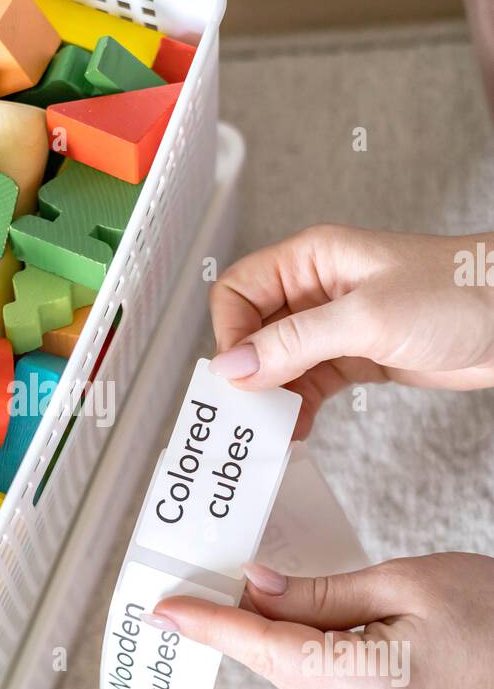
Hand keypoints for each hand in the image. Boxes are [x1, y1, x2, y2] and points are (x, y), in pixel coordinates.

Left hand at [150, 553, 493, 688]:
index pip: (271, 650)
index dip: (213, 627)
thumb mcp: (401, 579)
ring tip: (229, 593)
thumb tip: (255, 589)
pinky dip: (292, 649)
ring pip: (291, 674)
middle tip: (184, 591)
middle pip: (275, 665)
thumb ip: (319, 592)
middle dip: (230, 626)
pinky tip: (281, 617)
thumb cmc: (490, 606)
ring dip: (262, 636)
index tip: (166, 613)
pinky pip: (316, 681)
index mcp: (376, 681)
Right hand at [209, 225, 493, 436]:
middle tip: (247, 413)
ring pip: (279, 361)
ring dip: (272, 395)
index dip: (231, 335)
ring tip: (273, 428)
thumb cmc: (457, 294)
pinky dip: (298, 405)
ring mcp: (336, 324)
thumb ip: (294, 342)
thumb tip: (234, 366)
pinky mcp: (356, 355)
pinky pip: (308, 381)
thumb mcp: (367, 318)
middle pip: (253, 330)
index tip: (239, 377)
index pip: (238, 292)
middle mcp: (317, 289)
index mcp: (311, 259)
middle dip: (248, 372)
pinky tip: (297, 426)